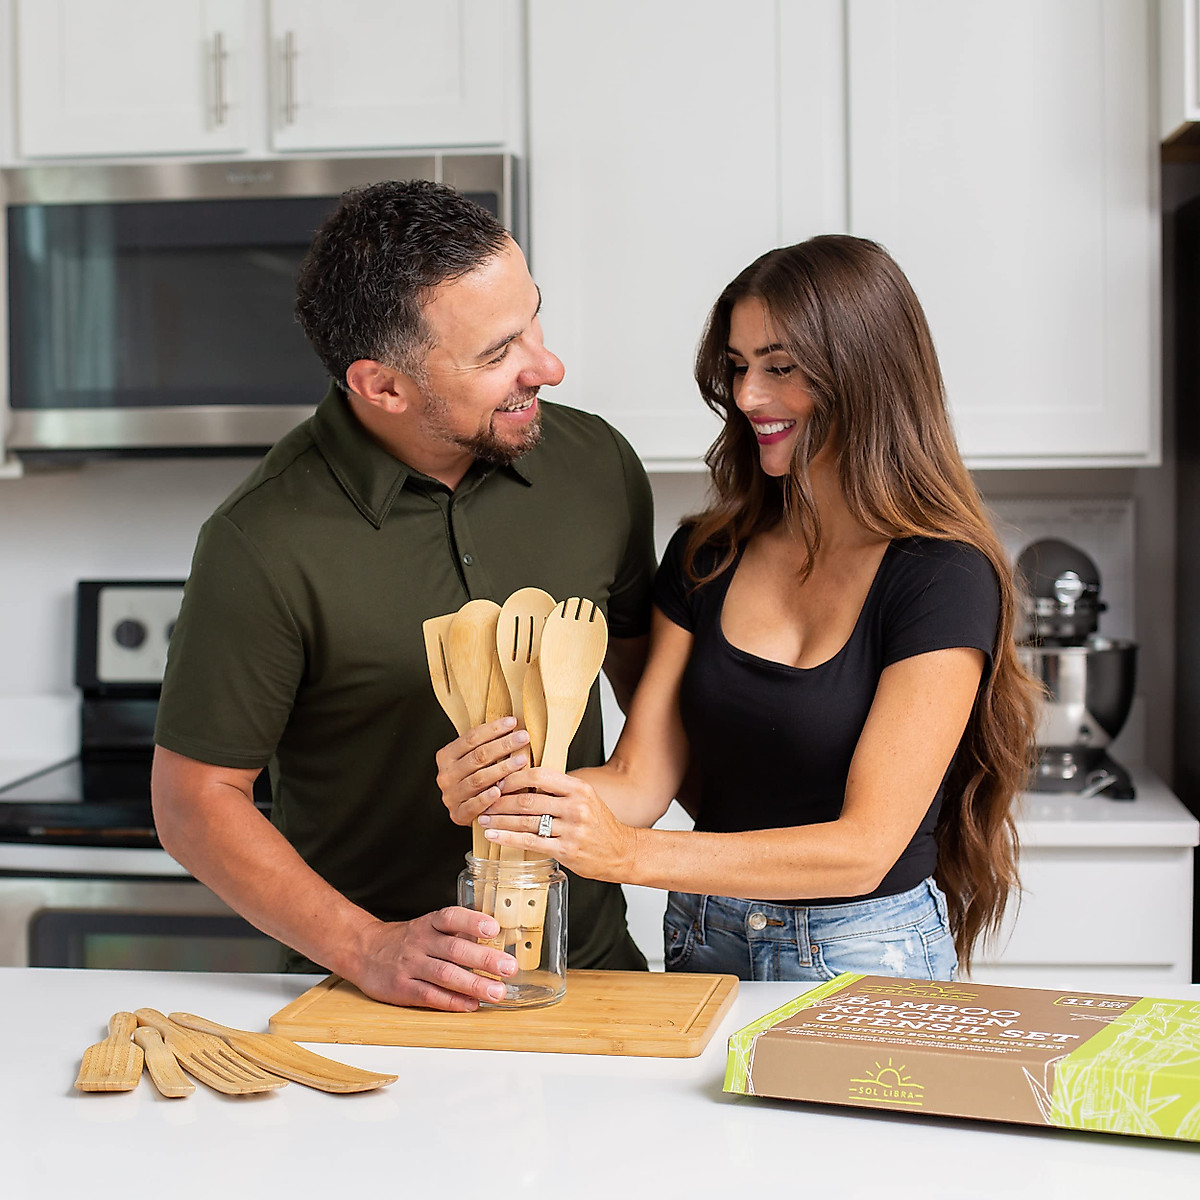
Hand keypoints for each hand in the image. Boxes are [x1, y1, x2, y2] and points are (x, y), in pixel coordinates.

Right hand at [348, 906, 518, 1011]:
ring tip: (497, 992)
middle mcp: (420, 942)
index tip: (493, 928)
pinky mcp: (401, 988)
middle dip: (484, 959)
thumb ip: (458, 935)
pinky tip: (471, 1005)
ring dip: (473, 984)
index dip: (472, 921)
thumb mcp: (430, 928)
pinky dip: (452, 1001)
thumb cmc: (407, 940)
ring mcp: (410, 965)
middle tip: (509, 967)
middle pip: (454, 949)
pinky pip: (429, 995)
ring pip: (444, 974)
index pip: (451, 918)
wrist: (364, 950)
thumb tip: (497, 944)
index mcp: (429, 924)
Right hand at [435, 717, 530, 825]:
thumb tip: (513, 723)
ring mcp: (451, 796)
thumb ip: (485, 744)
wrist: (465, 810)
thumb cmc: (475, 778)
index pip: (471, 738)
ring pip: (478, 779)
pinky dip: (487, 798)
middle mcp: (445, 776)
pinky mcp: (458, 815)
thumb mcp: (474, 759)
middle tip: (523, 737)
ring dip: (502, 768)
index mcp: (445, 757)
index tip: (513, 722)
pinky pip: (474, 805)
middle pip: (477, 757)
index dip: (493, 729)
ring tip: (522, 760)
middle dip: (503, 745)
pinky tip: (501, 790)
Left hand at [480, 767, 638, 883]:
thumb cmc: (599, 824)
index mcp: (578, 788)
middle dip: (500, 800)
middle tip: (483, 800)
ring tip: (483, 817)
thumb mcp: (584, 797)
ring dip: (499, 819)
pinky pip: (530, 842)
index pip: (538, 775)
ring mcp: (571, 829)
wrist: (622, 852)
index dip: (513, 777)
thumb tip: (522, 779)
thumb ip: (558, 789)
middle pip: (528, 799)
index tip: (497, 780)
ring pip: (525, 821)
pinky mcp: (566, 850)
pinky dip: (507, 837)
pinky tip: (494, 835)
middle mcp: (575, 806)